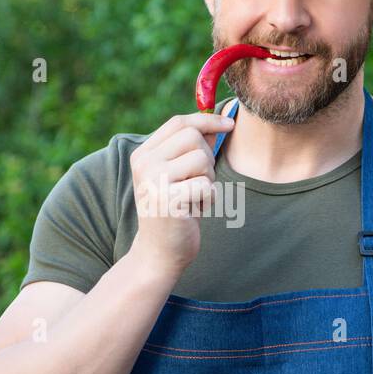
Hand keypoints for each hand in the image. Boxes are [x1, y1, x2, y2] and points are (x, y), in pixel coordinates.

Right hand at [128, 112, 234, 278]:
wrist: (159, 253)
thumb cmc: (174, 212)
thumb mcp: (179, 176)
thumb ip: (193, 149)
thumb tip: (218, 123)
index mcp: (143, 154)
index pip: (179, 122)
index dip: (207, 120)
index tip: (229, 125)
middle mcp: (144, 164)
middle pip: (193, 137)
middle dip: (207, 158)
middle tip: (199, 182)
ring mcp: (154, 181)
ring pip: (201, 160)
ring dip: (208, 181)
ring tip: (195, 198)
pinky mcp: (168, 201)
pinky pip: (207, 186)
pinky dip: (209, 199)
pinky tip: (195, 211)